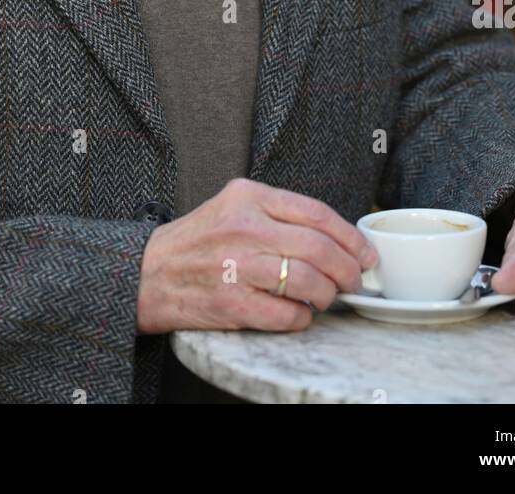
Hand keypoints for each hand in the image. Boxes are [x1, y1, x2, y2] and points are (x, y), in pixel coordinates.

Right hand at [135, 177, 377, 333]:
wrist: (148, 273)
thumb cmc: (198, 241)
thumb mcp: (233, 206)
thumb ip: (277, 213)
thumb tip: (334, 237)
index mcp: (248, 195)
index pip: (316, 212)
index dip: (350, 235)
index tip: (365, 252)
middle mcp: (244, 227)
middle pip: (318, 248)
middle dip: (347, 269)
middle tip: (354, 280)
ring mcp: (236, 266)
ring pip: (307, 281)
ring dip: (327, 295)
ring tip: (326, 298)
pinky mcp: (230, 303)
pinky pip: (285, 314)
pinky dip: (301, 318)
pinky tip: (298, 314)